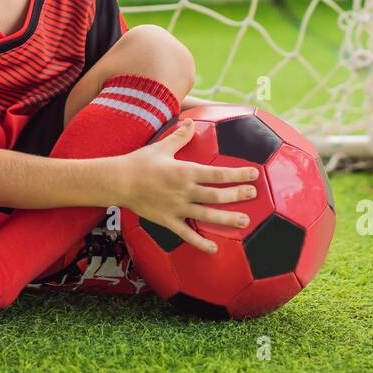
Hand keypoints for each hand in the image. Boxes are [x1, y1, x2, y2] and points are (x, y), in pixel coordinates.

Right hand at [117, 118, 258, 253]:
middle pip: (216, 195)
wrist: (118, 182)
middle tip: (253, 194)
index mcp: (185, 171)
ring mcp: (177, 207)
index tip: (254, 174)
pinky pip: (187, 234)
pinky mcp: (168, 220)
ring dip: (227, 219)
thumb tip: (191, 123)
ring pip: (207, 215)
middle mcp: (184, 191)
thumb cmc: (140, 162)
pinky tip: (214, 249)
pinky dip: (200, 242)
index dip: (238, 174)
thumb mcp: (162, 146)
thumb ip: (180, 137)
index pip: (218, 173)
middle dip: (237, 195)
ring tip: (245, 221)